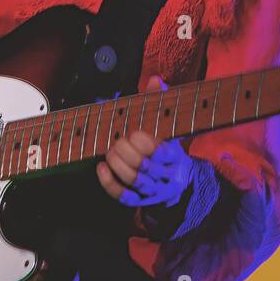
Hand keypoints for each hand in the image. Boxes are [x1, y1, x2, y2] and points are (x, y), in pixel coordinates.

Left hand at [96, 76, 193, 207]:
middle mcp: (167, 176)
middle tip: (119, 141)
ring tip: (110, 151)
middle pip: (144, 167)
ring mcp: (154, 191)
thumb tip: (155, 79)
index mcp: (176, 156)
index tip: (134, 132)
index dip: (145, 143)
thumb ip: (160, 102)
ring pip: (134, 180)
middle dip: (127, 152)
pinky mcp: (141, 201)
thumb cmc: (168, 147)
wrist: (179, 180)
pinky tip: (101, 167)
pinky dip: (110, 182)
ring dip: (118, 164)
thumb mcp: (169, 126)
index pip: (160, 152)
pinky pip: (124, 196)